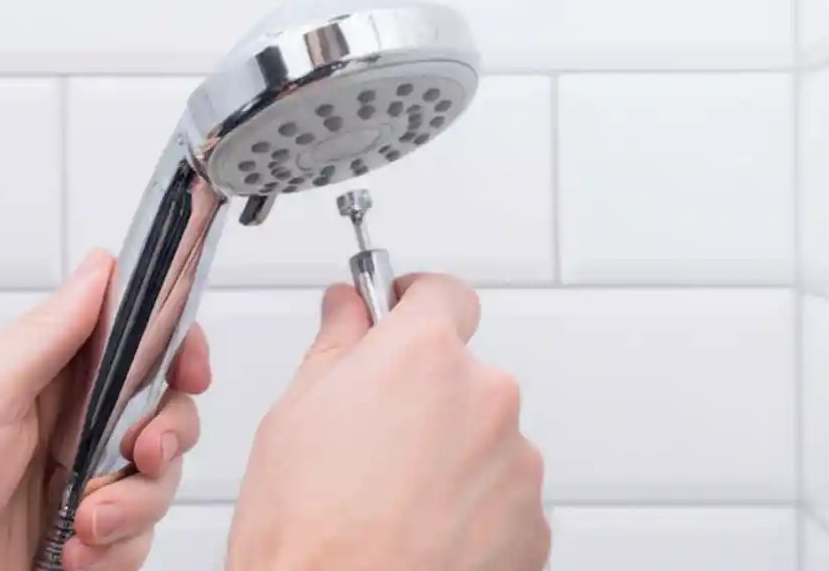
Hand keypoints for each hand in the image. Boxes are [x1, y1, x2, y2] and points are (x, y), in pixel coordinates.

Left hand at [0, 249, 211, 569]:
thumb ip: (49, 333)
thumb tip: (100, 267)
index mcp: (53, 377)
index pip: (140, 342)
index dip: (178, 350)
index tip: (190, 371)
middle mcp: (76, 427)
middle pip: (168, 413)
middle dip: (168, 436)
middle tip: (141, 454)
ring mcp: (83, 485)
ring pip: (161, 482)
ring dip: (133, 507)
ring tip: (83, 527)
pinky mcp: (87, 540)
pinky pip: (139, 541)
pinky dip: (115, 553)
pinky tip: (73, 557)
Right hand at [226, 274, 549, 570]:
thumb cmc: (307, 531)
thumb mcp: (295, 412)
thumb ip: (337, 342)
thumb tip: (349, 307)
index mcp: (425, 356)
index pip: (445, 293)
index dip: (416, 304)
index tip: (399, 315)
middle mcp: (486, 398)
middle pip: (463, 375)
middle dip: (425, 397)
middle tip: (373, 441)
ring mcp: (517, 464)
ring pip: (485, 440)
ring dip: (451, 458)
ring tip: (393, 503)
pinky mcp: (533, 525)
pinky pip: (503, 499)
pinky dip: (473, 511)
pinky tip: (422, 534)